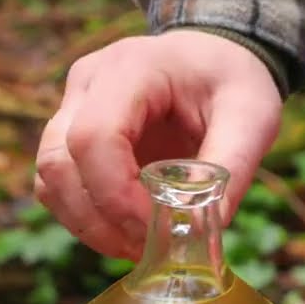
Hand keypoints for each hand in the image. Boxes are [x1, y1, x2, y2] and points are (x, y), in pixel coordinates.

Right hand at [34, 30, 281, 259]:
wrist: (218, 55)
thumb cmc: (236, 79)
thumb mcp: (253, 118)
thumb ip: (230, 167)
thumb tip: (205, 227)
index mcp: (133, 68)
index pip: (94, 137)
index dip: (117, 195)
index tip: (159, 228)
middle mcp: (88, 83)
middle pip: (59, 162)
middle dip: (101, 218)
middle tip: (151, 247)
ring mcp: (73, 106)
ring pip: (51, 178)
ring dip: (90, 223)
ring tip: (142, 246)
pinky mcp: (75, 132)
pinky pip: (62, 183)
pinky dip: (89, 216)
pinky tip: (130, 232)